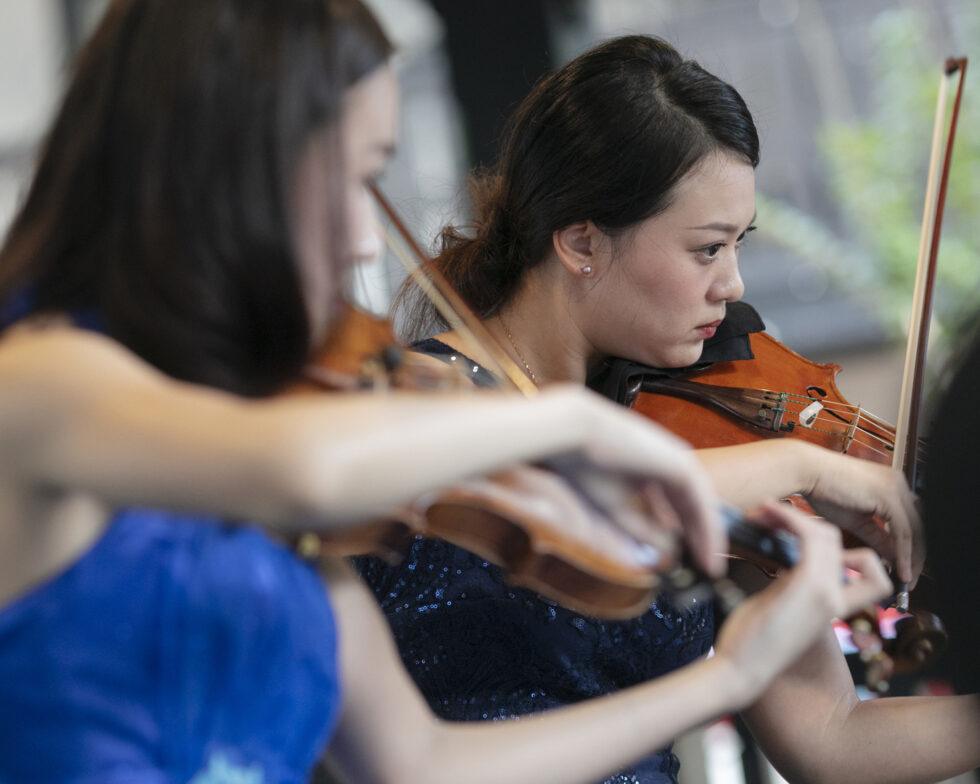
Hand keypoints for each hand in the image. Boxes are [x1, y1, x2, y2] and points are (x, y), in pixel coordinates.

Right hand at [571, 391, 725, 578]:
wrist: (577, 436)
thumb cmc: (586, 468)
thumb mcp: (616, 511)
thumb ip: (641, 531)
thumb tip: (662, 552)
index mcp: (648, 471)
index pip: (671, 506)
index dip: (678, 533)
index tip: (682, 559)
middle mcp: (665, 464)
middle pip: (690, 506)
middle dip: (698, 536)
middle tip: (705, 565)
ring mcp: (675, 460)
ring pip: (700, 503)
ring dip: (707, 534)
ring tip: (711, 563)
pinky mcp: (680, 462)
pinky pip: (701, 499)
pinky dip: (707, 525)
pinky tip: (709, 547)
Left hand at [712, 500, 891, 704]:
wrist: (741, 670)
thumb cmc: (750, 642)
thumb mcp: (777, 606)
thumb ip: (788, 583)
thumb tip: (780, 553)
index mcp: (831, 607)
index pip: (869, 574)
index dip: (848, 551)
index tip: (805, 540)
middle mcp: (835, 598)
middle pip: (839, 542)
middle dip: (805, 521)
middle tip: (769, 516)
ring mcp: (825, 592)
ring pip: (827, 535)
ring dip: (793, 515)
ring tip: (763, 511)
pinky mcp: (808, 586)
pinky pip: (811, 538)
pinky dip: (790, 518)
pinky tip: (766, 513)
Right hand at [801, 446, 922, 585]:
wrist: (806, 471)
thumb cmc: (822, 489)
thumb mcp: (855, 520)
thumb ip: (877, 538)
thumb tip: (892, 558)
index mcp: (892, 486)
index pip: (912, 523)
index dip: (912, 550)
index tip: (905, 569)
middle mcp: (898, 484)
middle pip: (919, 528)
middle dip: (917, 557)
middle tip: (909, 579)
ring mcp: (896, 488)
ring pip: (915, 531)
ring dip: (913, 559)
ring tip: (906, 579)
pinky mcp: (889, 496)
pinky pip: (903, 531)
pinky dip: (904, 554)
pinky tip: (900, 570)